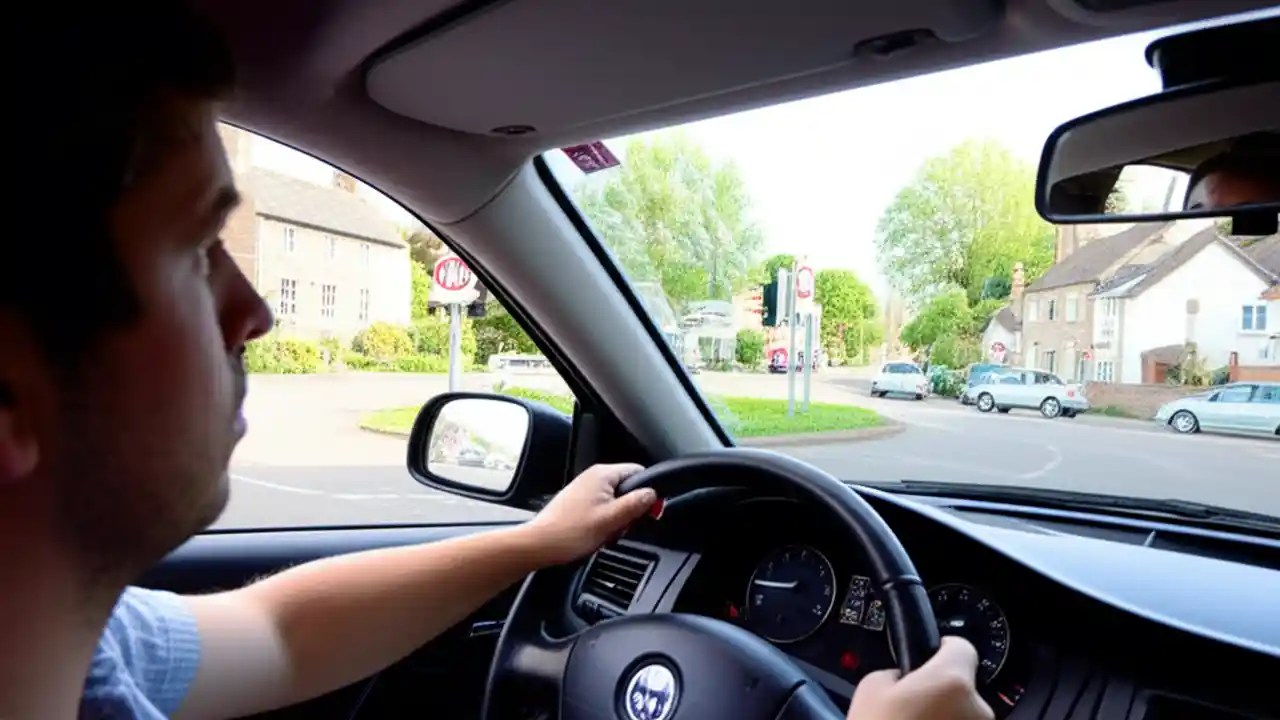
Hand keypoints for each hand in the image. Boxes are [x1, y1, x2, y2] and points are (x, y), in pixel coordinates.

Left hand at [524, 463, 656, 564]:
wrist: (540, 545)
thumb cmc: (572, 532)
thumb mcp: (612, 519)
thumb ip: (636, 504)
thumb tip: (653, 494)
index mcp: (603, 475)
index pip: (638, 472)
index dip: (647, 492)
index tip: (647, 512)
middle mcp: (593, 477)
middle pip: (627, 489)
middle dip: (629, 510)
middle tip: (620, 527)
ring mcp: (584, 490)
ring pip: (615, 502)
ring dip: (616, 520)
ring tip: (605, 534)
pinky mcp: (578, 503)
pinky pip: (602, 509)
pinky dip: (604, 523)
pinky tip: (596, 535)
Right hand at [847, 637, 992, 719]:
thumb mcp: (871, 689)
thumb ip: (897, 674)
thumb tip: (908, 679)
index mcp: (952, 682)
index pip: (962, 647)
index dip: (942, 649)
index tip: (930, 657)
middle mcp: (978, 710)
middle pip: (963, 688)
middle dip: (941, 694)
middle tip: (910, 709)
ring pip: (964, 718)